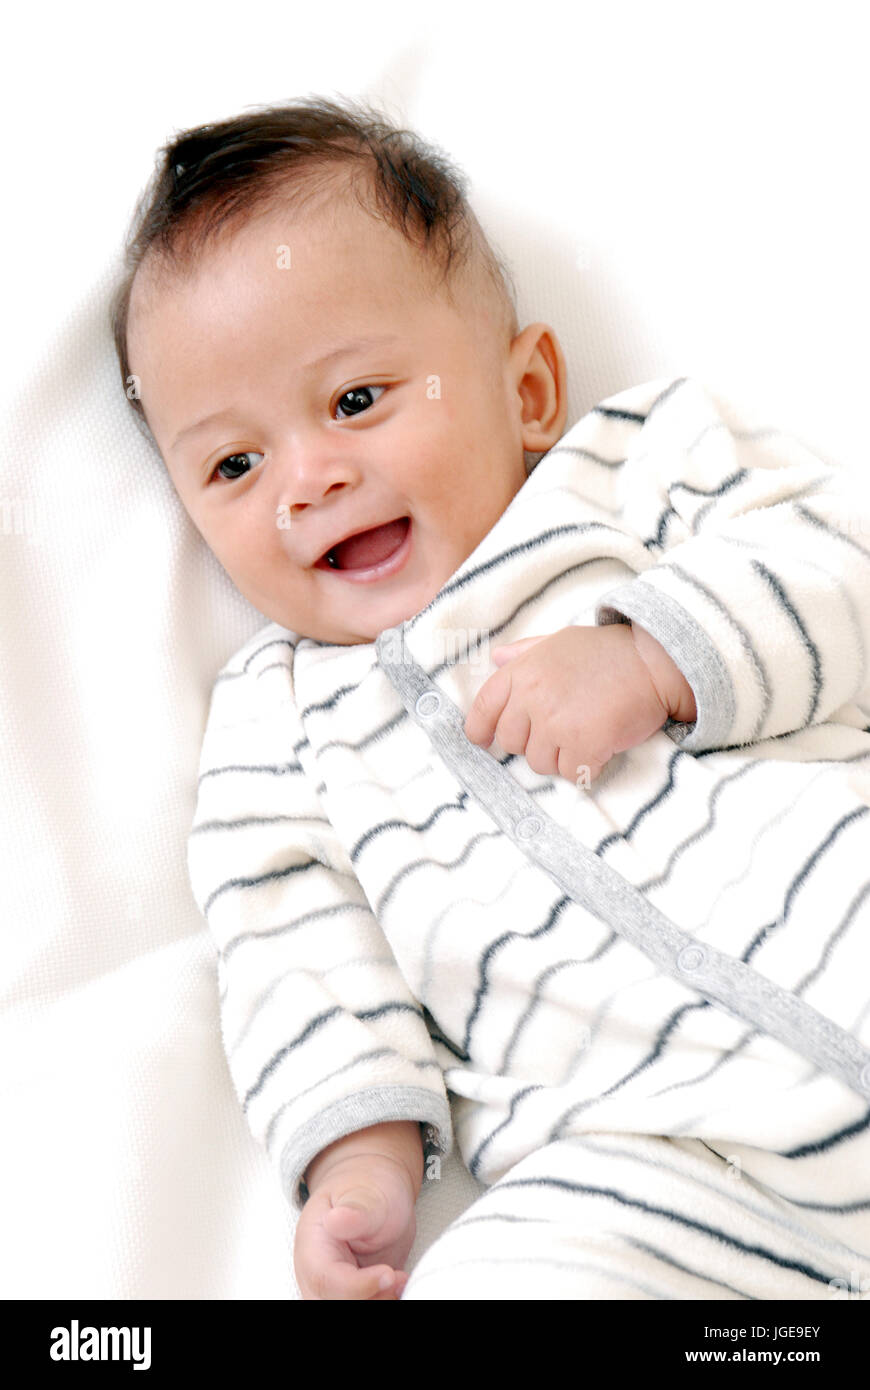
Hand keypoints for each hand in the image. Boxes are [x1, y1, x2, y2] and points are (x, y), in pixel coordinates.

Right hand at [294, 1153, 417, 1300]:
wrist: (375, 1198)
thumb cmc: (369, 1192)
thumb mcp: (368, 1195)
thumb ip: (356, 1211)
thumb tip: (336, 1220)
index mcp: (311, 1244)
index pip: (325, 1279)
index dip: (357, 1286)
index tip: (388, 1273)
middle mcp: (315, 1274)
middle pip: (331, 1303)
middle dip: (369, 1298)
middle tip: (397, 1276)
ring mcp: (332, 1291)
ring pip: (346, 1310)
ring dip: (378, 1301)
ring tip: (400, 1278)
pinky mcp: (352, 1299)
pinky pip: (364, 1306)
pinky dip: (384, 1300)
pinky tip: (398, 1287)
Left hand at [464, 624, 682, 783]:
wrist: (653, 661)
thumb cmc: (607, 652)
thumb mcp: (559, 641)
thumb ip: (525, 653)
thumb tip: (496, 658)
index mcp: (522, 672)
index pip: (482, 709)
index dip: (480, 730)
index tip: (485, 740)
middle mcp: (532, 697)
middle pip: (511, 743)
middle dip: (532, 743)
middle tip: (560, 731)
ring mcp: (557, 722)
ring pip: (540, 763)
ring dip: (560, 757)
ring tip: (584, 736)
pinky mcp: (584, 744)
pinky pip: (570, 774)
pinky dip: (584, 768)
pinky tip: (599, 749)